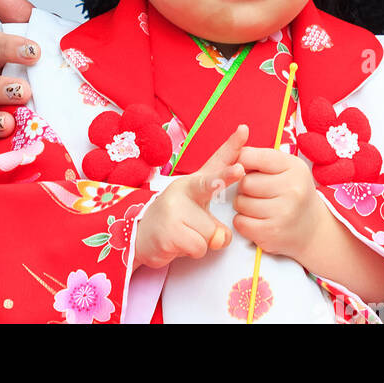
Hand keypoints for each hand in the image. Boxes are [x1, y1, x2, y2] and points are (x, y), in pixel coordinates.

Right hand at [134, 124, 246, 268]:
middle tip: (240, 169)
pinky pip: (199, 246)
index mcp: (195, 182)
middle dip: (225, 177)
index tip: (244, 131)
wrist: (139, 235)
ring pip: (211, 232)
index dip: (232, 146)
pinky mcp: (169, 228)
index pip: (217, 161)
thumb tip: (219, 238)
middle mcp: (184, 188)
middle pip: (210, 183)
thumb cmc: (176, 223)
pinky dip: (193, 251)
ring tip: (185, 235)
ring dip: (203, 241)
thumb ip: (217, 226)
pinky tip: (178, 243)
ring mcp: (174, 207)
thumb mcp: (198, 215)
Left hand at [232, 146, 326, 263]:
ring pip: (240, 202)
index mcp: (294, 167)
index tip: (242, 168)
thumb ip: (258, 157)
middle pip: (244, 182)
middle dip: (243, 187)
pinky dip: (242, 221)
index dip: (239, 162)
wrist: (313, 230)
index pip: (250, 156)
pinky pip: (240, 222)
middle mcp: (292, 190)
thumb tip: (230, 158)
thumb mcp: (284, 167)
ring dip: (242, 205)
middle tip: (257, 192)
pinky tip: (256, 220)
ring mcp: (284, 214)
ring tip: (258, 206)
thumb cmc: (291, 192)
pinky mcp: (273, 234)